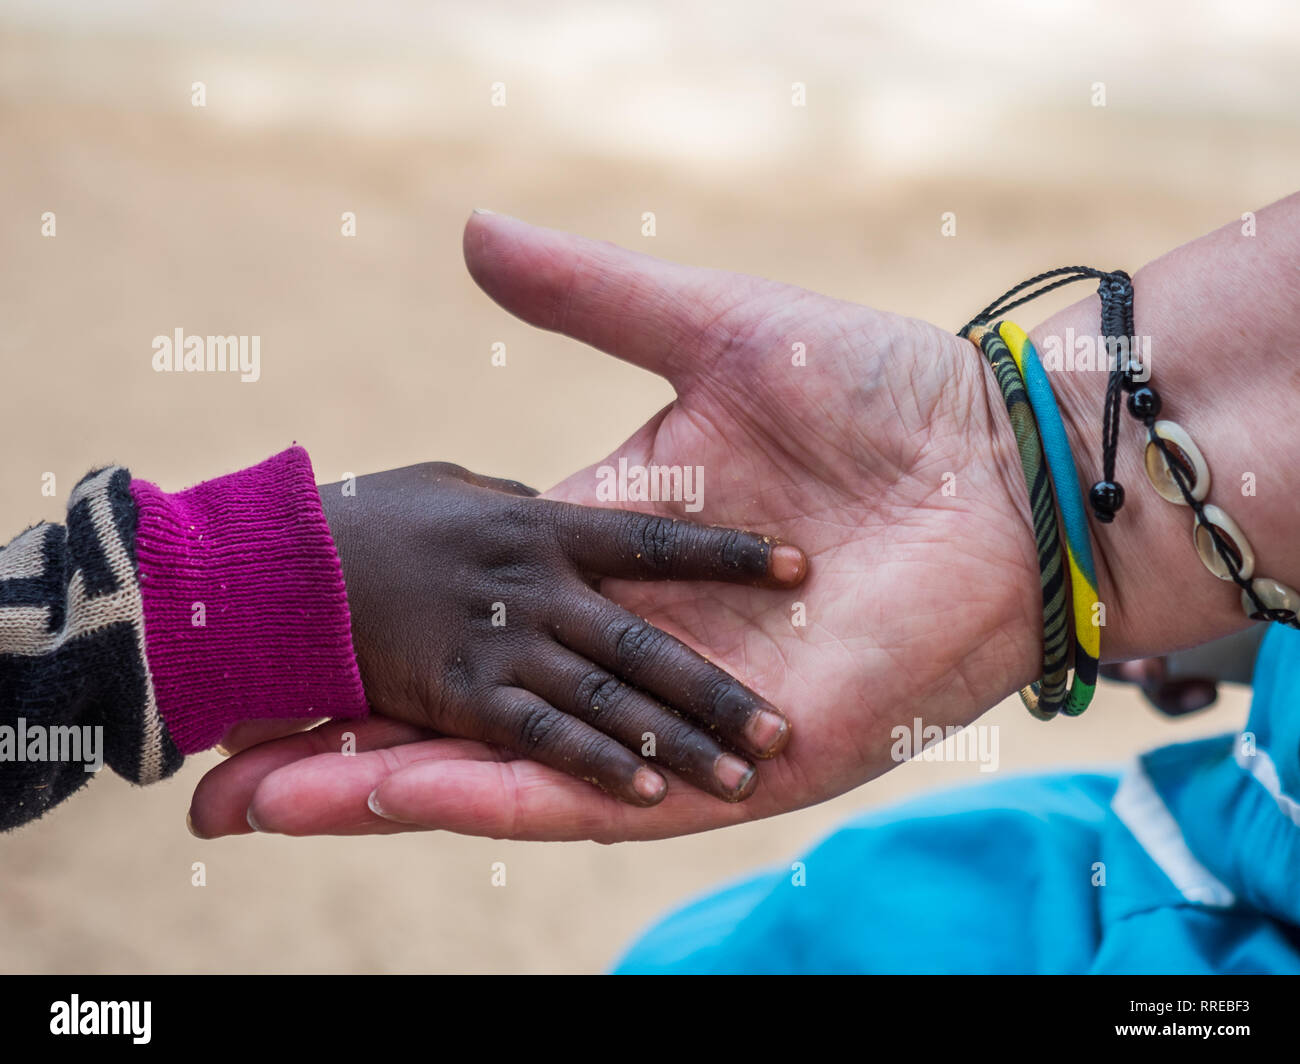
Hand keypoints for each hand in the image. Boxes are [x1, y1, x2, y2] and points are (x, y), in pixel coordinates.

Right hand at [189, 213, 1046, 837]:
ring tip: (247, 796)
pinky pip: (577, 792)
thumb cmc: (869, 389)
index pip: (475, 603)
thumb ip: (589, 300)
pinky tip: (371, 797)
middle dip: (344, 727)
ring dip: (368, 780)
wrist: (994, 472)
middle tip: (217, 753)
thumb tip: (471, 234)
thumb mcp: (704, 330)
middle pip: (464, 697)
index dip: (378, 623)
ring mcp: (667, 710)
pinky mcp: (719, 768)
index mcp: (612, 550)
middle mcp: (625, 640)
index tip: (277, 626)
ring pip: (498, 759)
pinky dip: (474, 795)